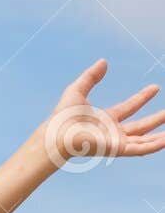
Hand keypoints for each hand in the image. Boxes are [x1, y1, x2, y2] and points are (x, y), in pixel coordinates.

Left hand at [42, 58, 164, 168]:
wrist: (57, 134)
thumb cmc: (62, 117)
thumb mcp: (78, 89)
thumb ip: (91, 76)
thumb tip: (103, 62)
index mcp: (105, 120)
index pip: (129, 108)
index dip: (142, 98)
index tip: (155, 88)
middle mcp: (113, 133)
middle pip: (140, 127)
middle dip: (156, 119)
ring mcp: (116, 143)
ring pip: (144, 140)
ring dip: (161, 134)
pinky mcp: (118, 150)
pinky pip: (141, 149)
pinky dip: (155, 145)